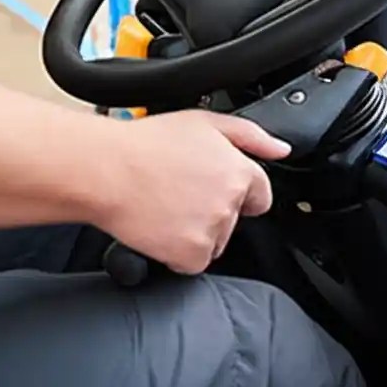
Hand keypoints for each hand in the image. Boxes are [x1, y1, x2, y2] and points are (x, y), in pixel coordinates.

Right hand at [95, 110, 290, 274]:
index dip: (238, 195)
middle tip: (178, 195)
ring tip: (164, 209)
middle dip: (211, 212)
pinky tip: (159, 229)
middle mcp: (230, 200)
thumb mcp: (203, 123)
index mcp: (238, 170)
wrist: (104, 170)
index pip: (260, 195)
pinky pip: (193, 263)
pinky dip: (177, 254)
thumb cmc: (144, 144)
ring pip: (214, 242)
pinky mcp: (191, 253)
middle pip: (233, 220)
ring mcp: (212, 228)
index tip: (213, 191)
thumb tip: (281, 150)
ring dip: (194, 234)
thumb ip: (250, 136)